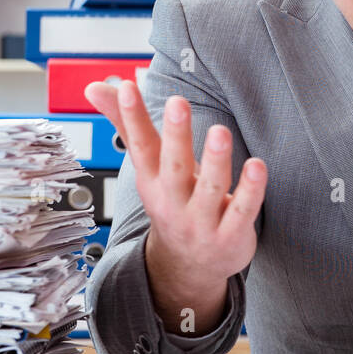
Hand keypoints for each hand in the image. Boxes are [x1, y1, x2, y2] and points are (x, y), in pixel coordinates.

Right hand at [84, 80, 264, 330]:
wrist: (189, 267)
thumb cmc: (173, 203)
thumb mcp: (150, 168)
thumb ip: (129, 126)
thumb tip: (95, 86)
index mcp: (152, 181)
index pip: (140, 146)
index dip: (133, 117)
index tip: (127, 86)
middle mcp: (174, 201)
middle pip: (174, 166)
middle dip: (175, 136)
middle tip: (177, 103)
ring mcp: (203, 221)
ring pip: (210, 189)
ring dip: (216, 160)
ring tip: (220, 132)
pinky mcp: (232, 234)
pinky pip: (242, 210)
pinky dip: (250, 190)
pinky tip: (257, 165)